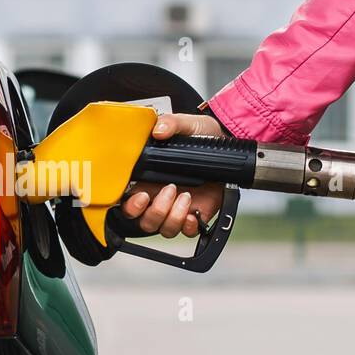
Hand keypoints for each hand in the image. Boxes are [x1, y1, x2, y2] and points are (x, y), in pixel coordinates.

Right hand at [120, 112, 225, 238]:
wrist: (225, 144)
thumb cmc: (201, 136)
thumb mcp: (187, 124)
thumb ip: (171, 123)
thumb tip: (159, 130)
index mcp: (149, 178)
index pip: (129, 202)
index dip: (132, 205)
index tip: (143, 195)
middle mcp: (160, 197)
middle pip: (145, 221)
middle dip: (155, 211)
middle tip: (169, 191)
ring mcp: (177, 208)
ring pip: (164, 229)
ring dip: (173, 216)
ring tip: (186, 196)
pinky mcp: (196, 215)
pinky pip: (186, 232)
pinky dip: (188, 226)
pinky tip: (194, 213)